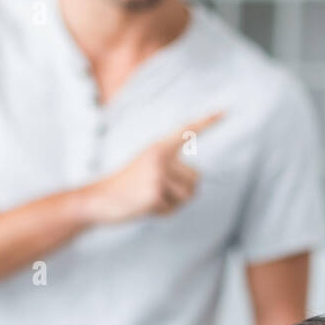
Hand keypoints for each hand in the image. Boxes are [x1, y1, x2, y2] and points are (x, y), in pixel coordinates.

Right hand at [85, 111, 224, 225]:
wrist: (99, 199)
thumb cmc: (126, 186)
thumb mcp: (148, 168)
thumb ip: (171, 169)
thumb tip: (196, 186)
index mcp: (158, 146)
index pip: (186, 131)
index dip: (206, 122)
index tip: (225, 111)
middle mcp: (160, 156)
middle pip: (196, 179)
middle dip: (182, 191)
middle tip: (156, 190)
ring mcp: (157, 174)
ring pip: (187, 196)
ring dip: (173, 204)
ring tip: (150, 197)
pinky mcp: (155, 193)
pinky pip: (172, 209)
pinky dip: (162, 213)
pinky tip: (144, 206)